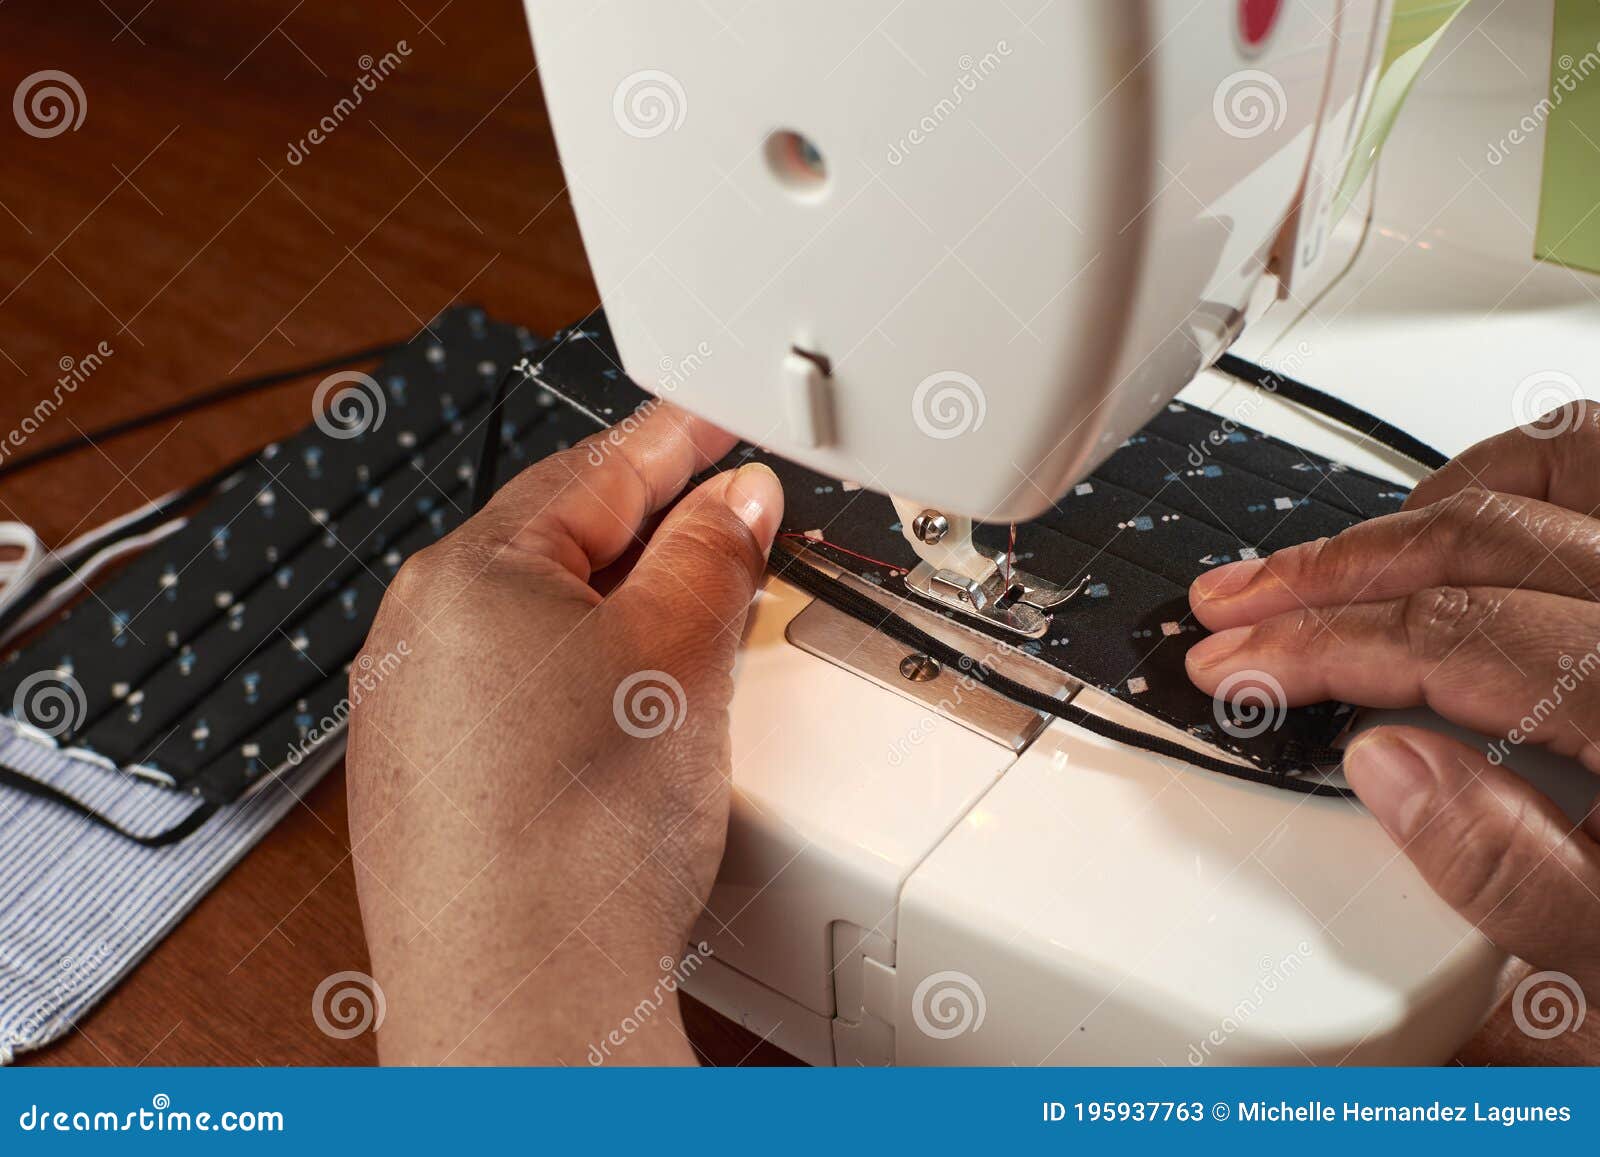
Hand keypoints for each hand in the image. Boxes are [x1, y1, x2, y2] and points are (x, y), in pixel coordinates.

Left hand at [344, 402, 781, 1064]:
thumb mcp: (676, 656)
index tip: (722, 425)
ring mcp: (413, 713)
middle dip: (652, 526)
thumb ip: (711, 554)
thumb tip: (734, 500)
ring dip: (621, 606)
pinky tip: (632, 709)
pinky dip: (583, 676)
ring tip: (699, 618)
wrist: (523, 994)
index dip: (677, 440)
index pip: (595, 470)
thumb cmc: (573, 836)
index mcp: (465, 573)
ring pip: (538, 622)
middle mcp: (417, 634)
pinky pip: (516, 689)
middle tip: (734, 519)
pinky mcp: (429, 784)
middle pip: (558, 543)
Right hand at [1185, 407, 1599, 1046]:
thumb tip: (1386, 772)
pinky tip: (1448, 516)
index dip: (1320, 645)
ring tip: (1320, 565)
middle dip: (1326, 570)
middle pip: (1473, 543)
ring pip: (1538, 475)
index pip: (1452, 638)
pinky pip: (1591, 462)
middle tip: (1234, 602)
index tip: (1237, 666)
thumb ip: (1516, 879)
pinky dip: (1508, 473)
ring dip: (1408, 516)